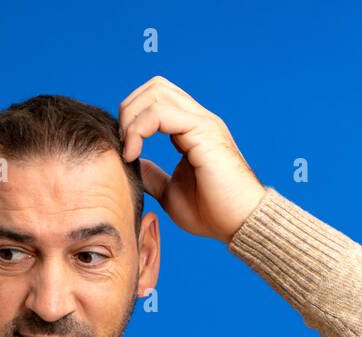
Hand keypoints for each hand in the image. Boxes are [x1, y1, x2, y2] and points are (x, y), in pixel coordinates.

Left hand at [119, 76, 266, 243]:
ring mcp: (202, 122)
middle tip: (123, 145)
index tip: (124, 151)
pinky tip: (133, 155)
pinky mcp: (203, 131)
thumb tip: (133, 163)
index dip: (132, 117)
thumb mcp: (170, 191)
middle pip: (155, 86)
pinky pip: (160, 113)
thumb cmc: (211, 212)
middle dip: (129, 110)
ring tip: (128, 150)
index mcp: (190, 130)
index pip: (156, 99)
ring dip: (132, 118)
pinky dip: (138, 129)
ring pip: (156, 92)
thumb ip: (152, 174)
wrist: (238, 224)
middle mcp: (198, 119)